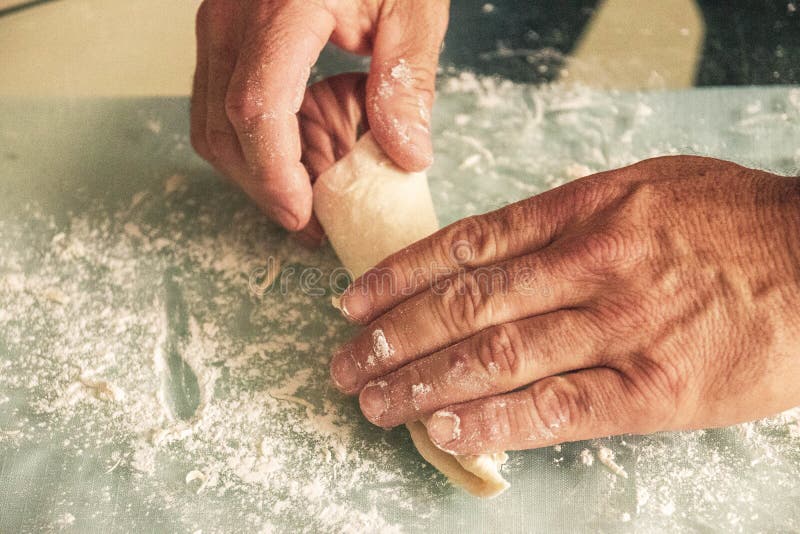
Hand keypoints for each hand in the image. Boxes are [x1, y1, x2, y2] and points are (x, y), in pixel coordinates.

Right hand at [190, 0, 448, 231]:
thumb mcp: (413, 7)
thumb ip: (407, 80)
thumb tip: (406, 156)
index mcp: (283, 7)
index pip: (256, 108)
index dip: (274, 174)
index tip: (304, 214)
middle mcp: (233, 15)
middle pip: (222, 126)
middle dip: (261, 186)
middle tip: (309, 222)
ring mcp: (218, 22)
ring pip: (209, 121)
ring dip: (248, 171)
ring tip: (298, 198)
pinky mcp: (221, 32)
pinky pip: (214, 102)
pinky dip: (243, 143)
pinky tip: (283, 159)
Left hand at [330, 156, 799, 453]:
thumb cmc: (728, 220)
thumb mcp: (642, 188)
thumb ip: (565, 217)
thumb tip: (490, 250)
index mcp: (583, 212)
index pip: (466, 246)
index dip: (400, 276)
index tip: (354, 301)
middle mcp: (590, 266)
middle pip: (466, 304)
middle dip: (394, 336)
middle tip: (346, 362)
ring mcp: (619, 328)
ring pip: (496, 356)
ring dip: (424, 382)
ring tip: (374, 400)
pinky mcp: (652, 389)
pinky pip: (555, 408)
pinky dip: (492, 421)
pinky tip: (443, 430)